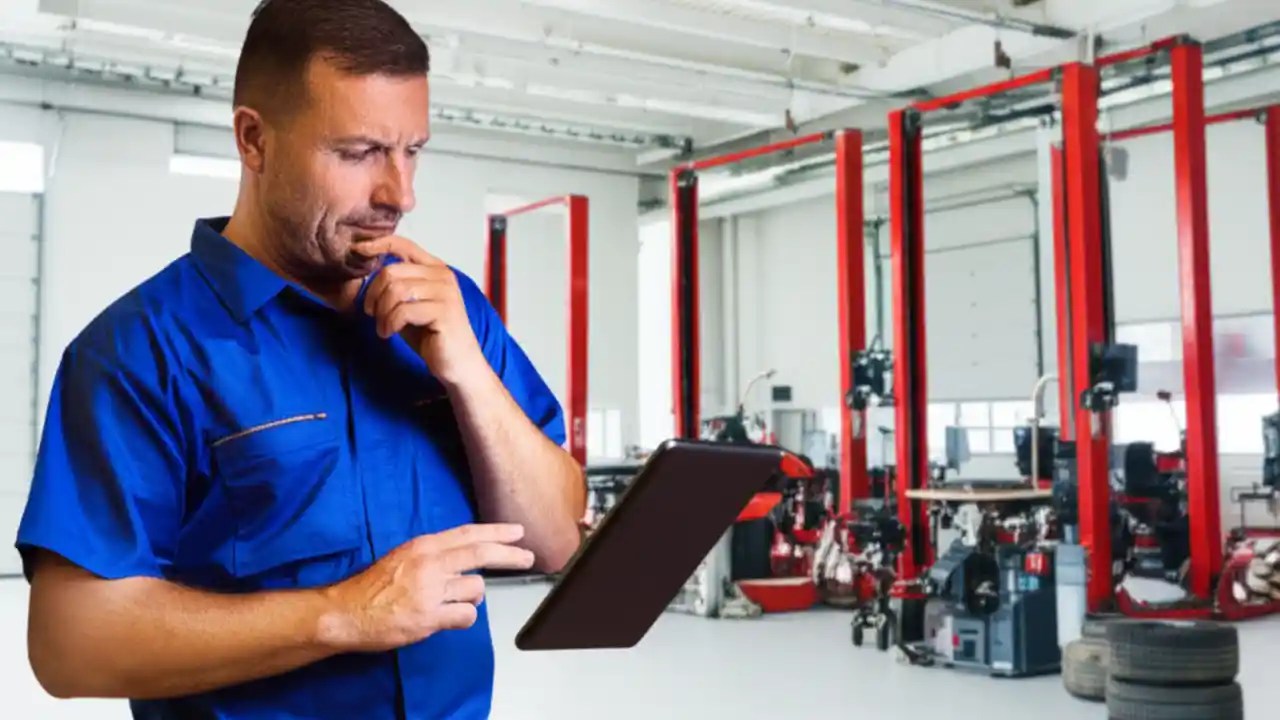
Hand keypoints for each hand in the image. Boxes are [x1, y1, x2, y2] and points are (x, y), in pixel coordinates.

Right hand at [318, 524, 534, 652]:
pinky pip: (466, 616)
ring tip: (454, 602)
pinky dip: (464, 618)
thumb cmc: (372, 587)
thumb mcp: (404, 557)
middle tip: (527, 557)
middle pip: (481, 553)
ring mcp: (431, 591)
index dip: (497, 532)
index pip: (469, 533)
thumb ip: (434, 556)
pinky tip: (448, 618)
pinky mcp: (430, 617)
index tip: (517, 532)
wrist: (347, 612)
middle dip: (510, 555)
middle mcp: (430, 564)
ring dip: (473, 597)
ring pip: (476, 589)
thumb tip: (465, 560)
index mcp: (423, 546)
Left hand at [352, 237, 485, 385]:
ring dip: (382, 312)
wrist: (458, 364)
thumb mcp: (408, 305)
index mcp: (435, 268)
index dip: (378, 244)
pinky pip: (403, 311)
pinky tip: (389, 333)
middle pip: (392, 271)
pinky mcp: (444, 312)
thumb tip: (365, 272)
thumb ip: (394, 287)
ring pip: (396, 290)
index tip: (358, 250)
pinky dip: (390, 324)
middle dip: (374, 294)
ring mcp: (446, 292)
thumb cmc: (430, 335)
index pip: (404, 245)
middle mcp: (443, 275)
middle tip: (372, 313)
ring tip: (383, 327)